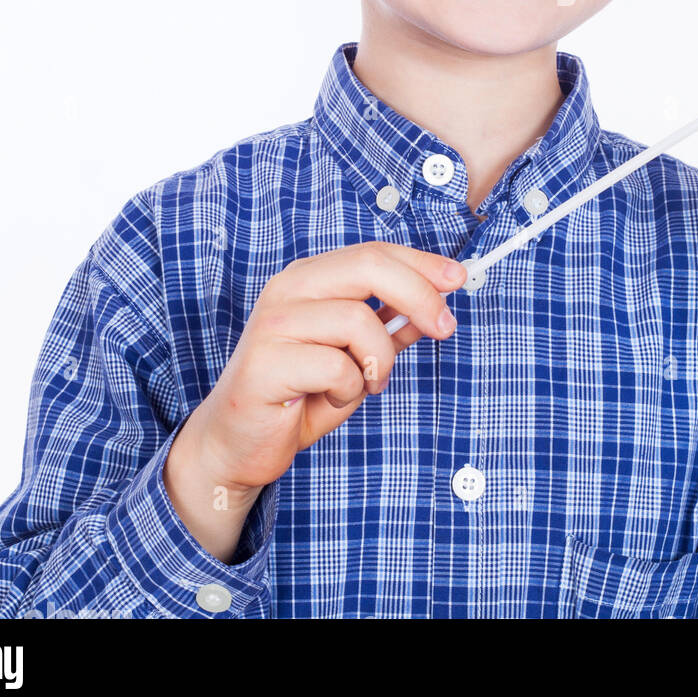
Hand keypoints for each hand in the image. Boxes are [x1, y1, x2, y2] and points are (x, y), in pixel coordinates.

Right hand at [182, 241, 464, 495]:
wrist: (238, 443)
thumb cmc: (300, 394)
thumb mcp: (357, 356)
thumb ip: (391, 327)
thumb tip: (437, 305)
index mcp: (310, 278)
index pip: (374, 253)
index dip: (421, 263)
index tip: (459, 278)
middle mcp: (288, 289)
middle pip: (369, 267)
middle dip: (419, 295)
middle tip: (446, 327)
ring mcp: (274, 323)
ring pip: (359, 320)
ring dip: (379, 360)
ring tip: (367, 383)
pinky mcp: (266, 363)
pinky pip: (337, 367)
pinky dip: (349, 389)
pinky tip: (330, 398)